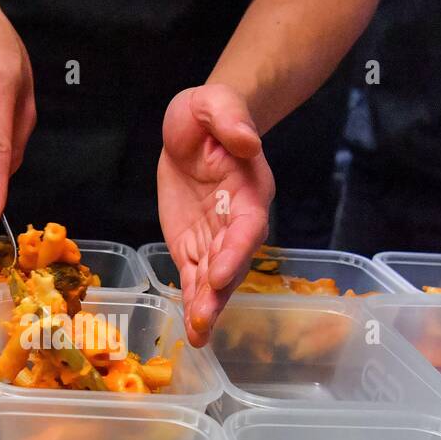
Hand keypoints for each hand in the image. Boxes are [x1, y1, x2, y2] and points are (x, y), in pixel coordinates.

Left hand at [158, 85, 274, 345]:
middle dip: (219, 291)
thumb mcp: (214, 104)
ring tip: (197, 336)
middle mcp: (240, 220)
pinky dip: (192, 302)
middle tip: (204, 319)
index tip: (219, 273)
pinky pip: (195, 278)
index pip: (247, 225)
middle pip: (233, 261)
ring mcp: (217, 237)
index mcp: (250, 188)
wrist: (199, 129)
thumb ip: (230, 119)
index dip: (236, 251)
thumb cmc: (210, 113)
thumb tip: (247, 139)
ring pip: (215, 278)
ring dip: (207, 307)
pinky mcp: (195, 246)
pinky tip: (190, 330)